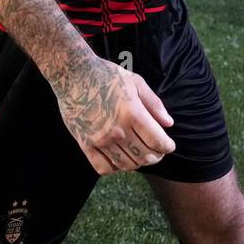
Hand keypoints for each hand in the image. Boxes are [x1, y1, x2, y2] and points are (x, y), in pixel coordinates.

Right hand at [54, 57, 175, 175]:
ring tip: (139, 156)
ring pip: (126, 165)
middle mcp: (117, 129)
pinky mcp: (85, 144)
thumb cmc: (107, 75)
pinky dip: (115, 169)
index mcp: (132, 113)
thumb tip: (169, 123)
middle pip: (143, 156)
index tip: (168, 145)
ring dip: (137, 164)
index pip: (157, 141)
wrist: (74, 74)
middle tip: (156, 151)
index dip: (167, 147)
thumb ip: (154, 104)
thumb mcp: (136, 82)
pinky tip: (119, 160)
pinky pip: (103, 167)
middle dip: (155, 156)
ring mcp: (100, 139)